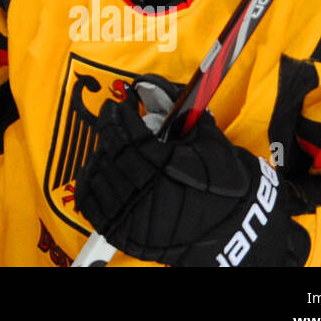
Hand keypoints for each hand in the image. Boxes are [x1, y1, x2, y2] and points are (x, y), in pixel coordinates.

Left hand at [74, 90, 299, 266]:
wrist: (231, 232)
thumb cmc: (225, 187)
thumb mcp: (211, 144)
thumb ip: (184, 114)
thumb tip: (156, 87)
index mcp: (166, 167)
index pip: (130, 131)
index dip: (122, 112)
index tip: (122, 103)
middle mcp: (145, 192)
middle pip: (111, 149)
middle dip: (109, 125)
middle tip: (111, 113)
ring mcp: (130, 216)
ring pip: (99, 171)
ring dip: (102, 152)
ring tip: (111, 141)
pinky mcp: (121, 232)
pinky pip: (90, 199)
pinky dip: (90, 180)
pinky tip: (100, 167)